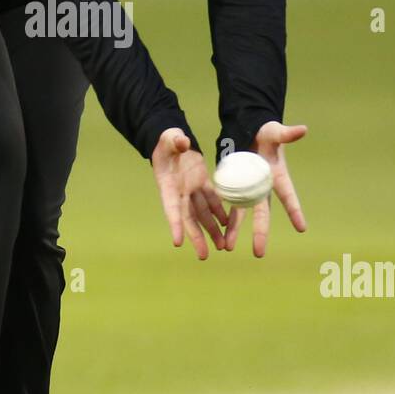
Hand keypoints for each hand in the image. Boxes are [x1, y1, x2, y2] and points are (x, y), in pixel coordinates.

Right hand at [151, 128, 230, 259]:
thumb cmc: (167, 139)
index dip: (175, 224)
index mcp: (168, 185)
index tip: (178, 242)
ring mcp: (191, 190)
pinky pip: (212, 201)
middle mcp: (180, 192)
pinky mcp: (202, 184)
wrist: (173, 139)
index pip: (171, 207)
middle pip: (188, 218)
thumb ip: (175, 140)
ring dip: (212, 230)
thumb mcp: (169, 137)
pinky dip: (219, 213)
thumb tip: (182, 142)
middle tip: (204, 255)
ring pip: (202, 214)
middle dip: (196, 237)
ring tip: (221, 247)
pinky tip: (227, 225)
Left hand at [223, 120, 307, 258]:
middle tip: (259, 253)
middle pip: (262, 213)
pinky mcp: (234, 185)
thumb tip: (304, 129)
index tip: (301, 228)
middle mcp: (263, 187)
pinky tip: (217, 231)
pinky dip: (224, 217)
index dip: (294, 211)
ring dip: (235, 230)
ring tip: (228, 248)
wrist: (249, 130)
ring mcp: (248, 188)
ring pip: (242, 213)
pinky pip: (228, 204)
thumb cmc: (265, 131)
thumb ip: (286, 134)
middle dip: (260, 233)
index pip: (288, 196)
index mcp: (277, 176)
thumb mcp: (274, 132)